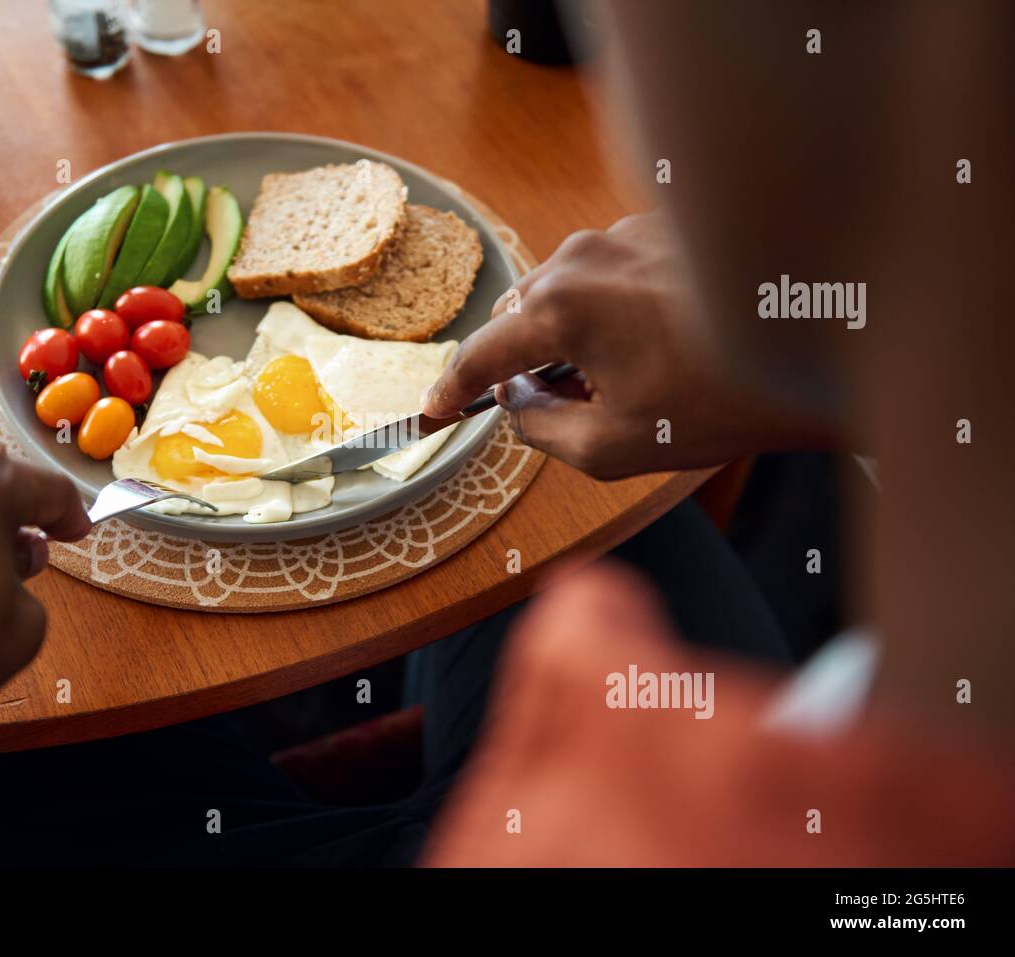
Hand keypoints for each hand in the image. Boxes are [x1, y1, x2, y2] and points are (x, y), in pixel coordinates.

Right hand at [423, 210, 831, 478]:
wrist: (823, 348)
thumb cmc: (721, 402)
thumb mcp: (611, 447)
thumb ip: (539, 429)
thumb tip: (517, 402)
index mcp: (559, 310)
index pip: (481, 356)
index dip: (450, 392)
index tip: (434, 413)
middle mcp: (580, 258)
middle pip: (520, 319)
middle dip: (528, 365)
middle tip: (567, 408)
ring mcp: (622, 235)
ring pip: (563, 294)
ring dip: (572, 338)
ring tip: (628, 380)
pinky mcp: (660, 229)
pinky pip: (607, 274)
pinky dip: (610, 311)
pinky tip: (659, 345)